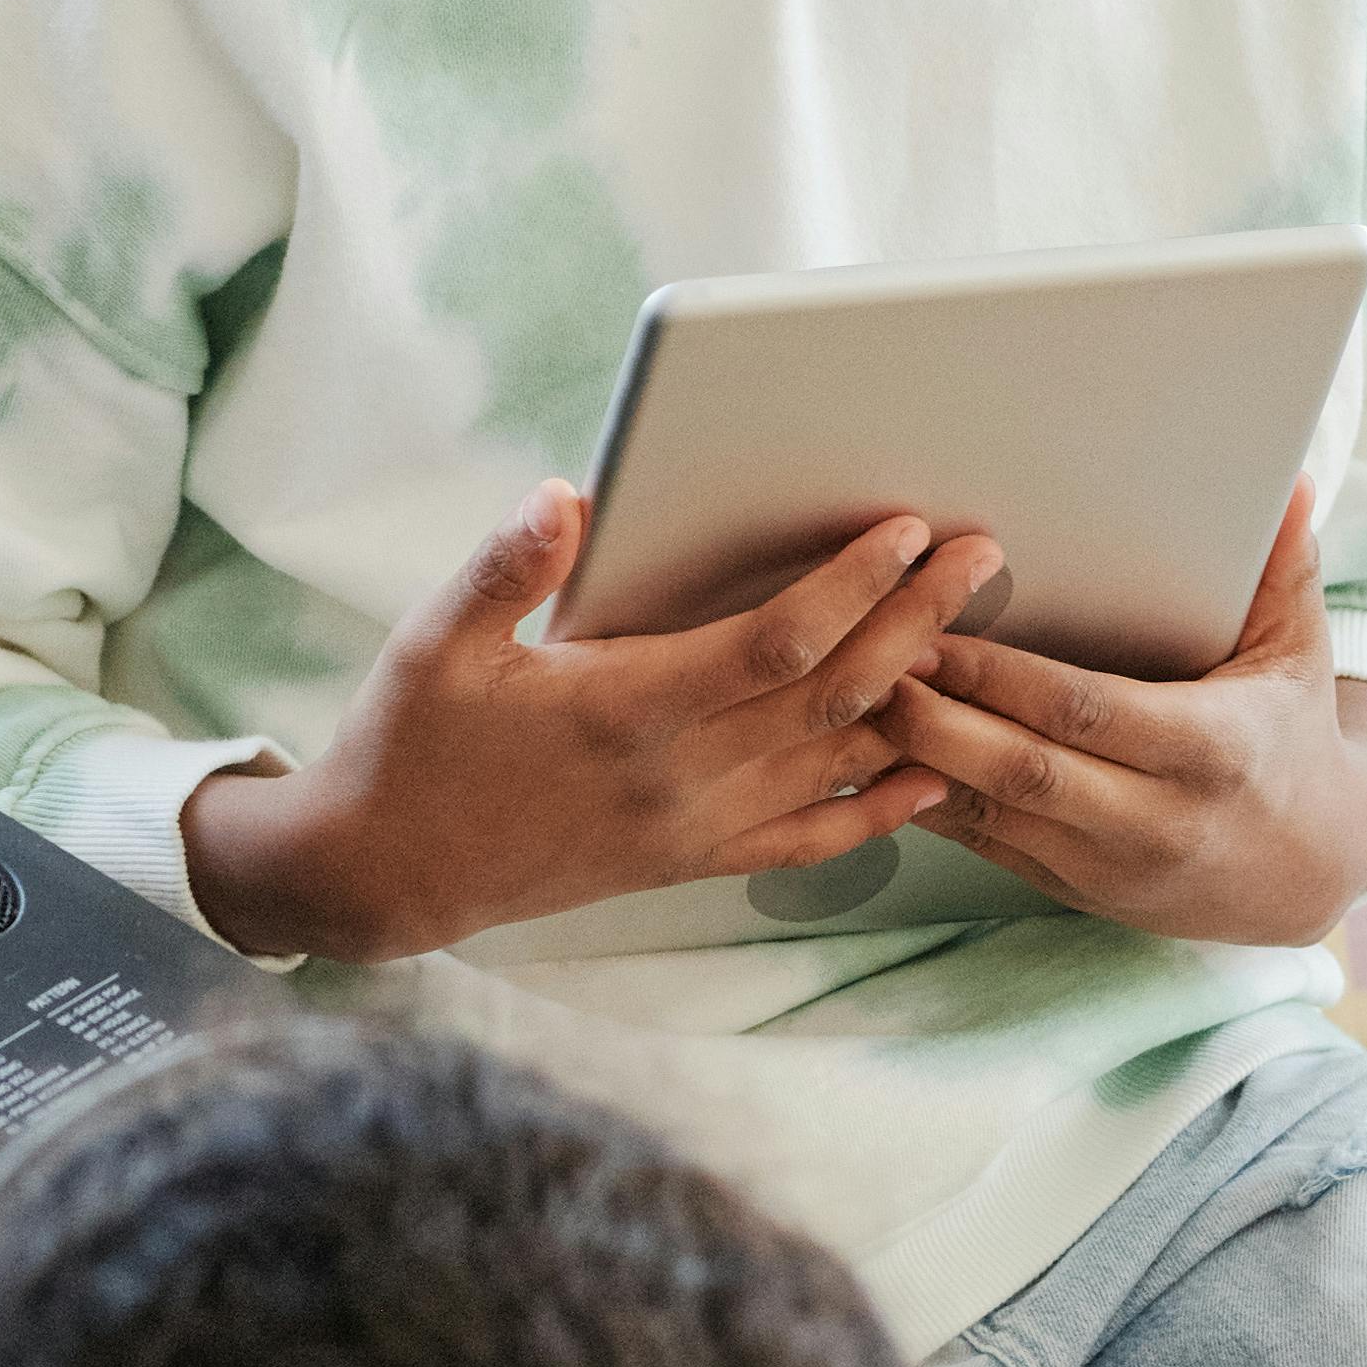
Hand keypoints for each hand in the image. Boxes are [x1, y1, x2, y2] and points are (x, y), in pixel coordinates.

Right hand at [182, 481, 999, 963]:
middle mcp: (676, 776)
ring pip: (837, 761)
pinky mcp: (689, 861)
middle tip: (984, 556)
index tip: (906, 530)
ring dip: (916, 699)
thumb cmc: (409, 746)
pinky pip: (809, 839)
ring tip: (975, 635)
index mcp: (622, 709)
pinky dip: (879, 809)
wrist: (383, 873)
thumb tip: (569, 494)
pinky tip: (932, 773)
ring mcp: (692, 827)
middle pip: (835, 695)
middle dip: (919, 619)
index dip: (853, 587)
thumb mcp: (435, 641)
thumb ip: (507, 566)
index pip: (775, 644)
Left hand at [881, 492, 1366, 947]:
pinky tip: (871, 764)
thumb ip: (1285, 570)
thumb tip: (1293, 482)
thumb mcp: (1299, 656)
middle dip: (938, 721)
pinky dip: (924, 807)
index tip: (937, 635)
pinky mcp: (1071, 888)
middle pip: (1024, 771)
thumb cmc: (1288, 739)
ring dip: (914, 767)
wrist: (1300, 874)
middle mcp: (1154, 817)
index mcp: (1207, 749)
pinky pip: (984, 848)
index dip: (1003, 679)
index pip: (1086, 711)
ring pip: (991, 817)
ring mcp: (1106, 863)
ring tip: (850, 710)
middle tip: (870, 664)